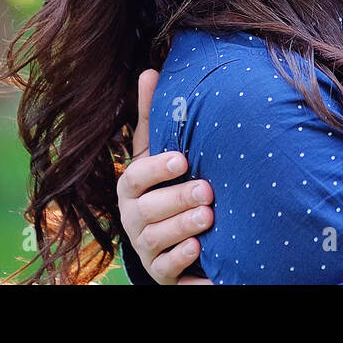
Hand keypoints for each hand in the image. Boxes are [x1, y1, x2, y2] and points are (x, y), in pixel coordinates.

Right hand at [116, 69, 215, 284]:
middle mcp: (133, 218)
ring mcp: (145, 247)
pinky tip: (199, 250)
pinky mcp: (160, 272)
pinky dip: (180, 260)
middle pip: (147, 211)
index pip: (136, 177)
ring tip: (208, 217)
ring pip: (156, 240)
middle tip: (208, 192)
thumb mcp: (159, 151)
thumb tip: (148, 71)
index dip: (156, 168)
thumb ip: (152, 117)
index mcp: (133, 187)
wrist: (172, 236)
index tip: (181, 159)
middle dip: (178, 200)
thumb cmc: (167, 184)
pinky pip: (165, 269)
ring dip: (182, 228)